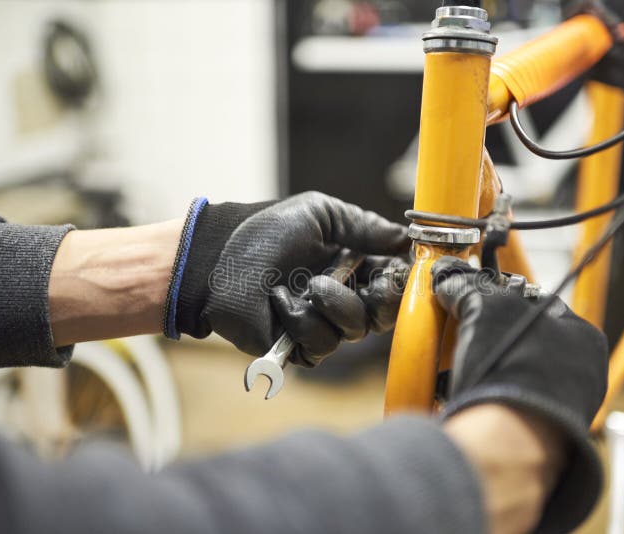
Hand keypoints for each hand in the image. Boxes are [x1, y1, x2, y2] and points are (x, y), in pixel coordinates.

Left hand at [165, 192, 409, 365]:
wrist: (219, 257)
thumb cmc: (265, 232)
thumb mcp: (319, 215)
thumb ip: (363, 226)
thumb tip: (404, 238)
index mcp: (350, 267)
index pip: (391, 283)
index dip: (399, 282)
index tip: (397, 272)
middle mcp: (340, 298)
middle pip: (382, 316)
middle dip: (379, 301)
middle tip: (367, 285)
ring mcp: (318, 323)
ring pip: (352, 332)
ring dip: (334, 306)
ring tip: (308, 286)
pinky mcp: (295, 346)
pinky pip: (319, 347)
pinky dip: (301, 321)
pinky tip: (279, 301)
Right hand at [432, 256, 607, 533]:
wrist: (508, 444)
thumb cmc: (514, 374)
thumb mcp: (485, 310)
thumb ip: (469, 290)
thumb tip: (450, 280)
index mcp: (583, 338)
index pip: (537, 302)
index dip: (500, 296)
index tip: (473, 296)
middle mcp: (579, 374)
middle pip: (522, 340)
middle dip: (487, 335)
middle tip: (460, 332)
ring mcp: (558, 409)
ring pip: (510, 374)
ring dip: (481, 367)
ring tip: (455, 366)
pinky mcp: (534, 437)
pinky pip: (503, 405)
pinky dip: (481, 397)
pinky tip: (460, 395)